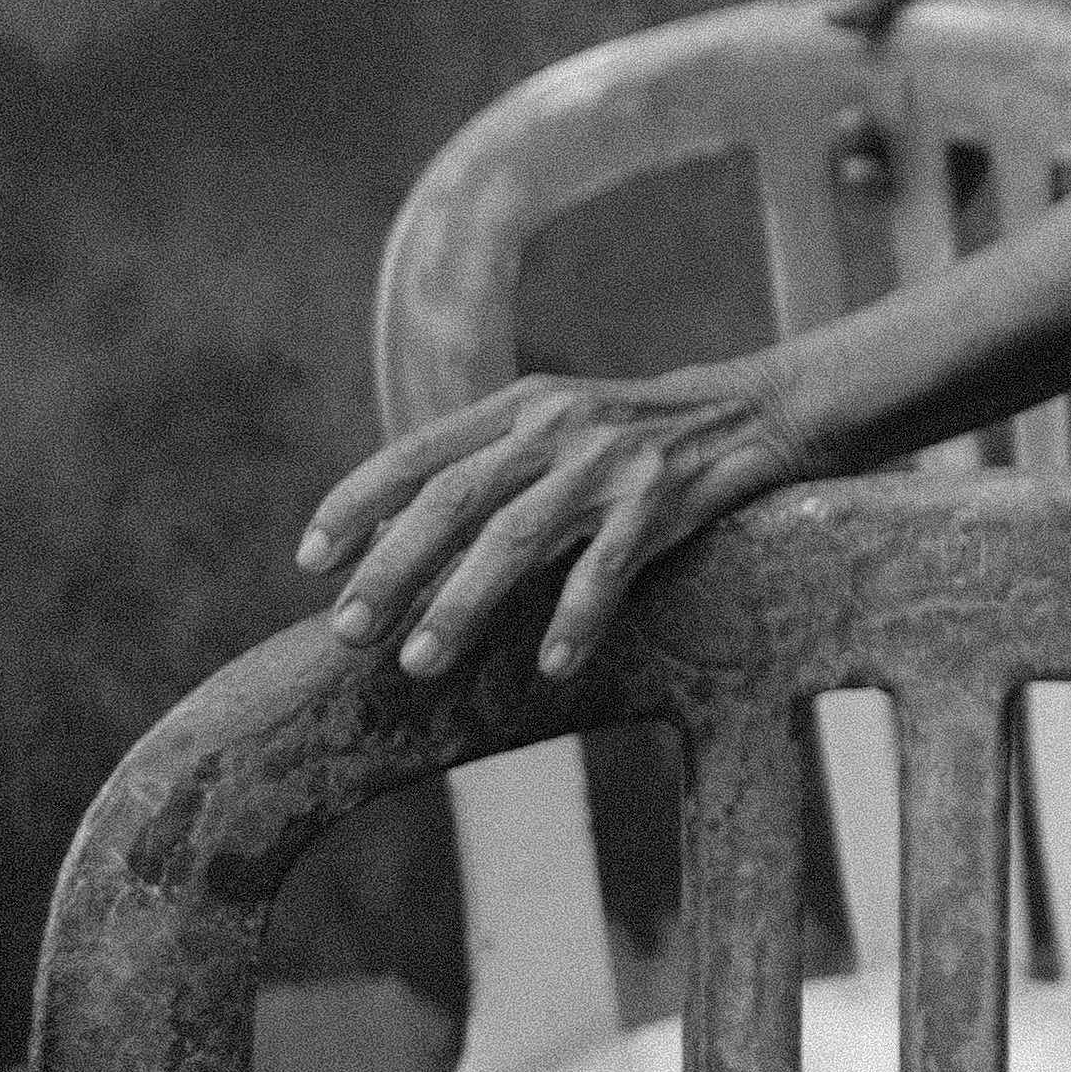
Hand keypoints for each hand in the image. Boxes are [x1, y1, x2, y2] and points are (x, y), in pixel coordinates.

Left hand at [293, 364, 818, 680]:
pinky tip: (554, 663)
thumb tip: (395, 542)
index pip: (419, 452)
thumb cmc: (641, 436)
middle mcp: (557, 426)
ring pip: (519, 534)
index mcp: (521, 408)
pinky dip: (578, 613)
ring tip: (419, 661)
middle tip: (346, 630)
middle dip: (393, 566)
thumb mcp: (559, 430)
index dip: (358, 502)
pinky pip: (611, 563)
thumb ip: (489, 469)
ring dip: (463, 601)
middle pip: (454, 498)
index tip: (311, 559)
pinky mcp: (666, 496)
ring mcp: (612, 461)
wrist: (759, 408)